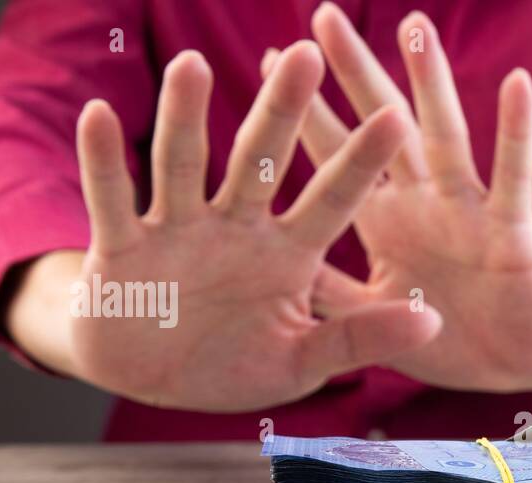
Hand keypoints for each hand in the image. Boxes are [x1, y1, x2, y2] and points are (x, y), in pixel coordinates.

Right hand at [7, 43, 440, 411]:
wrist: (152, 379)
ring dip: (184, 117)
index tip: (397, 117)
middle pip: (260, 161)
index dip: (360, 163)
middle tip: (307, 54)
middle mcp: (236, 229)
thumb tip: (433, 321)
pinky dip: (104, 162)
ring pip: (183, 165)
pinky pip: (112, 199)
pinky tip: (98, 115)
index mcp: (287, 254)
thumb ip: (360, 338)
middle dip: (282, 113)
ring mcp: (178, 230)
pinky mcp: (122, 246)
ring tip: (192, 63)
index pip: (331, 201)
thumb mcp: (304, 361)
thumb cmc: (234, 365)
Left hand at [268, 4, 531, 392]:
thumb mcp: (372, 316)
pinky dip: (517, 133)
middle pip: (382, 126)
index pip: (338, 157)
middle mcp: (424, 203)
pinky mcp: (511, 232)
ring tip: (412, 24)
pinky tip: (516, 85)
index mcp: (387, 222)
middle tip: (323, 15)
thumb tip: (268, 263)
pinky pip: (514, 177)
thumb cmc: (450, 341)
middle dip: (354, 73)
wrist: (518, 369)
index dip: (307, 113)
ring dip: (429, 82)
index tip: (269, 61)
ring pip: (444, 136)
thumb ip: (328, 291)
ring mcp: (468, 212)